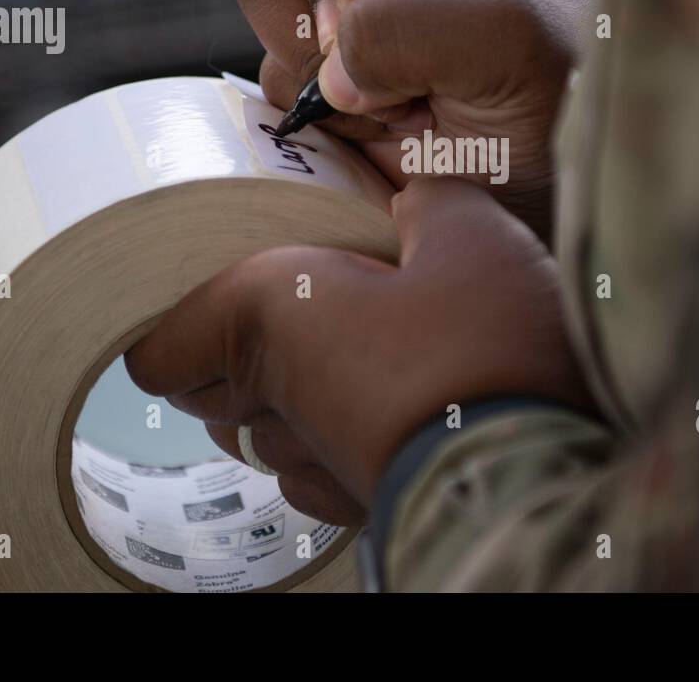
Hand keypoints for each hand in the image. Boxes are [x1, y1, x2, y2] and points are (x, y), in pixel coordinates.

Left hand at [124, 178, 591, 523]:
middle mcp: (274, 398)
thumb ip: (433, 199)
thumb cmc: (484, 351)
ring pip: (261, 438)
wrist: (536, 474)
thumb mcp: (471, 236)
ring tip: (339, 364)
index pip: (162, 348)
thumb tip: (417, 193)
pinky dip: (328, 448)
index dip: (167, 328)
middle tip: (285, 316)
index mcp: (270, 316)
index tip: (195, 303)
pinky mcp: (361, 506)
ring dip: (281, 404)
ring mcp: (313, 464)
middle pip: (206, 393)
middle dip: (229, 359)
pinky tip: (376, 419)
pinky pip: (315, 477)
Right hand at [235, 0, 596, 238]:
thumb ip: (408, 23)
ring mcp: (347, 3)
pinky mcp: (321, 74)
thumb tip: (328, 66)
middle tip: (376, 42)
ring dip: (320, 52)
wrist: (545, 198)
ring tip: (405, 97)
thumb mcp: (512, 37)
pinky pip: (269, 71)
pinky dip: (321, 109)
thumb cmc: (562, 102)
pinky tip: (388, 126)